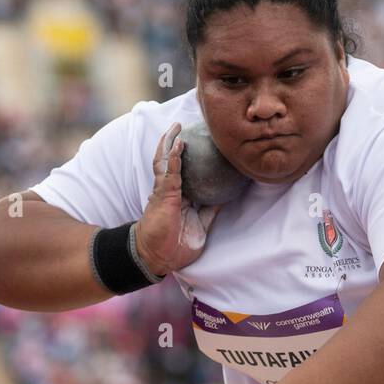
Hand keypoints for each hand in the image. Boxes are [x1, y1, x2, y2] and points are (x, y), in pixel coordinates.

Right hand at [134, 122, 221, 275]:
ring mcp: (164, 190)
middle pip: (171, 161)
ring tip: (177, 126)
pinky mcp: (163, 194)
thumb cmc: (175, 246)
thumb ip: (211, 211)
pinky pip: (169, 171)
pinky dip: (173, 155)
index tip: (198, 144)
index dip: (187, 157)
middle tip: (183, 126)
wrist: (158, 257)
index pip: (182, 171)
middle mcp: (169, 190)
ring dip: (171, 142)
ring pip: (165, 160)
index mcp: (177, 197)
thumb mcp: (201, 227)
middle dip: (174, 142)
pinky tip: (179, 143)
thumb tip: (226, 199)